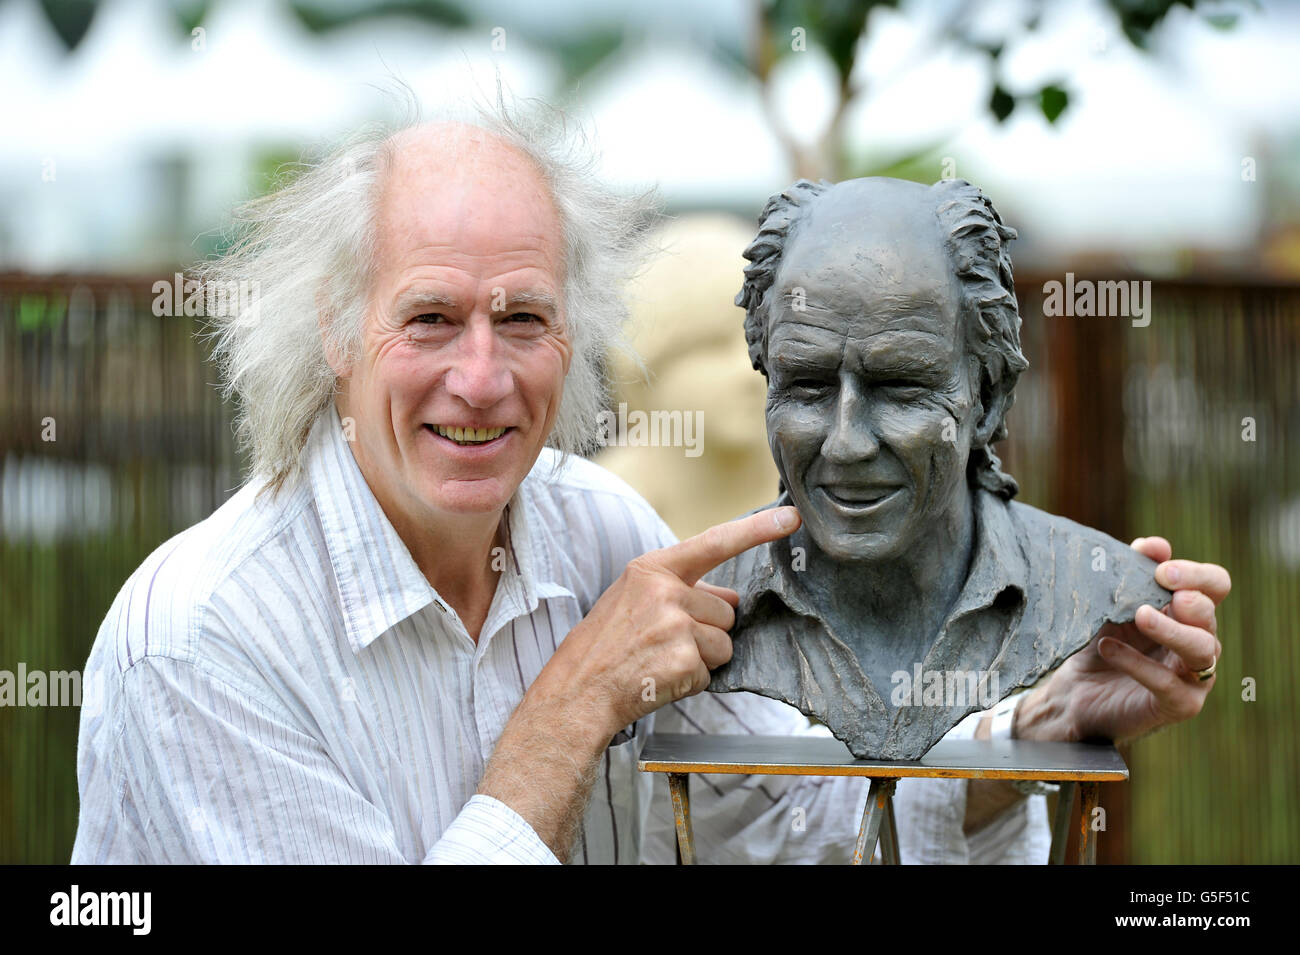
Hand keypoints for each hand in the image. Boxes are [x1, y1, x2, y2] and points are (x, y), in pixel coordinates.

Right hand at [534, 505, 802, 741]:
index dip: (757, 529)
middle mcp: (666, 592)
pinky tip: (659, 678)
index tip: (791, 516)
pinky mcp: (684, 660)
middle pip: (727, 610)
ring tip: (661, 660)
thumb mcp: (635, 599)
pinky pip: (710, 672)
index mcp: (652, 569)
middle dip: (707, 631)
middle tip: (664, 643)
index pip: (715, 542)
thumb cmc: (605, 644)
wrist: (578, 690)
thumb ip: (683, 590)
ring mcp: (676, 626)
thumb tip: (733, 597)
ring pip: (724, 644)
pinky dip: (690, 681)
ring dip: (702, 658)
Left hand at [1015, 536, 1230, 744]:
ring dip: (1171, 628)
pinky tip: (1108, 648)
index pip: (1215, 584)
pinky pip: (1167, 682)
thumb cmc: (1102, 643)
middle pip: (1211, 613)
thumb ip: (1132, 573)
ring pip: (1200, 648)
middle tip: (1162, 585)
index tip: (1160, 567)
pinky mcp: (1180, 704)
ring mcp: (1194, 676)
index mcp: (1188, 612)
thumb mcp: (1112, 605)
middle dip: (1190, 597)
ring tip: (1140, 615)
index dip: (1195, 573)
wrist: (1077, 694)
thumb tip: (1154, 545)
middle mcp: (1200, 641)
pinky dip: (1137, 663)